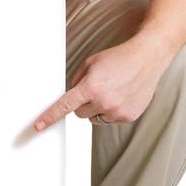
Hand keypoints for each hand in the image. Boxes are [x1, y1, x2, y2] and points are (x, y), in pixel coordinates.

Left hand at [34, 36, 166, 131]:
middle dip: (83, 104)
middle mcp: (104, 102)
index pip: (65, 106)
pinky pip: (111, 119)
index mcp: (91, 87)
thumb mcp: (91, 63)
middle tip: (95, 89)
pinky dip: (113, 110)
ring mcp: (117, 111)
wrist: (147, 58)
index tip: (38, 127)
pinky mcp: (128, 117)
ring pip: (95, 118)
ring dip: (99, 108)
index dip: (50, 117)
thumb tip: (69, 95)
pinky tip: (122, 95)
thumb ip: (76, 80)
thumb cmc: (118, 58)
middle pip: (80, 114)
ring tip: (113, 90)